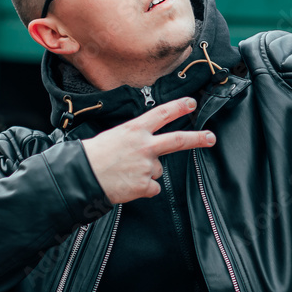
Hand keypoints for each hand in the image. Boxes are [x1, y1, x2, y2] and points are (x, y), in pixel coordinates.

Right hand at [80, 97, 215, 203]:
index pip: (161, 114)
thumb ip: (136, 138)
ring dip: (145, 173)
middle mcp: (144, 145)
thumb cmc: (93, 156)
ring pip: (157, 169)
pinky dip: (142, 189)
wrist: (80, 177)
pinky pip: (151, 188)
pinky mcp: (145, 185)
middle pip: (177, 140)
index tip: (192, 103)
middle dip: (197, 138)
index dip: (178, 107)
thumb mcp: (114, 136)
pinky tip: (127, 185)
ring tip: (125, 173)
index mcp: (134, 130)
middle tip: (211, 137)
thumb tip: (150, 146)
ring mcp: (146, 166)